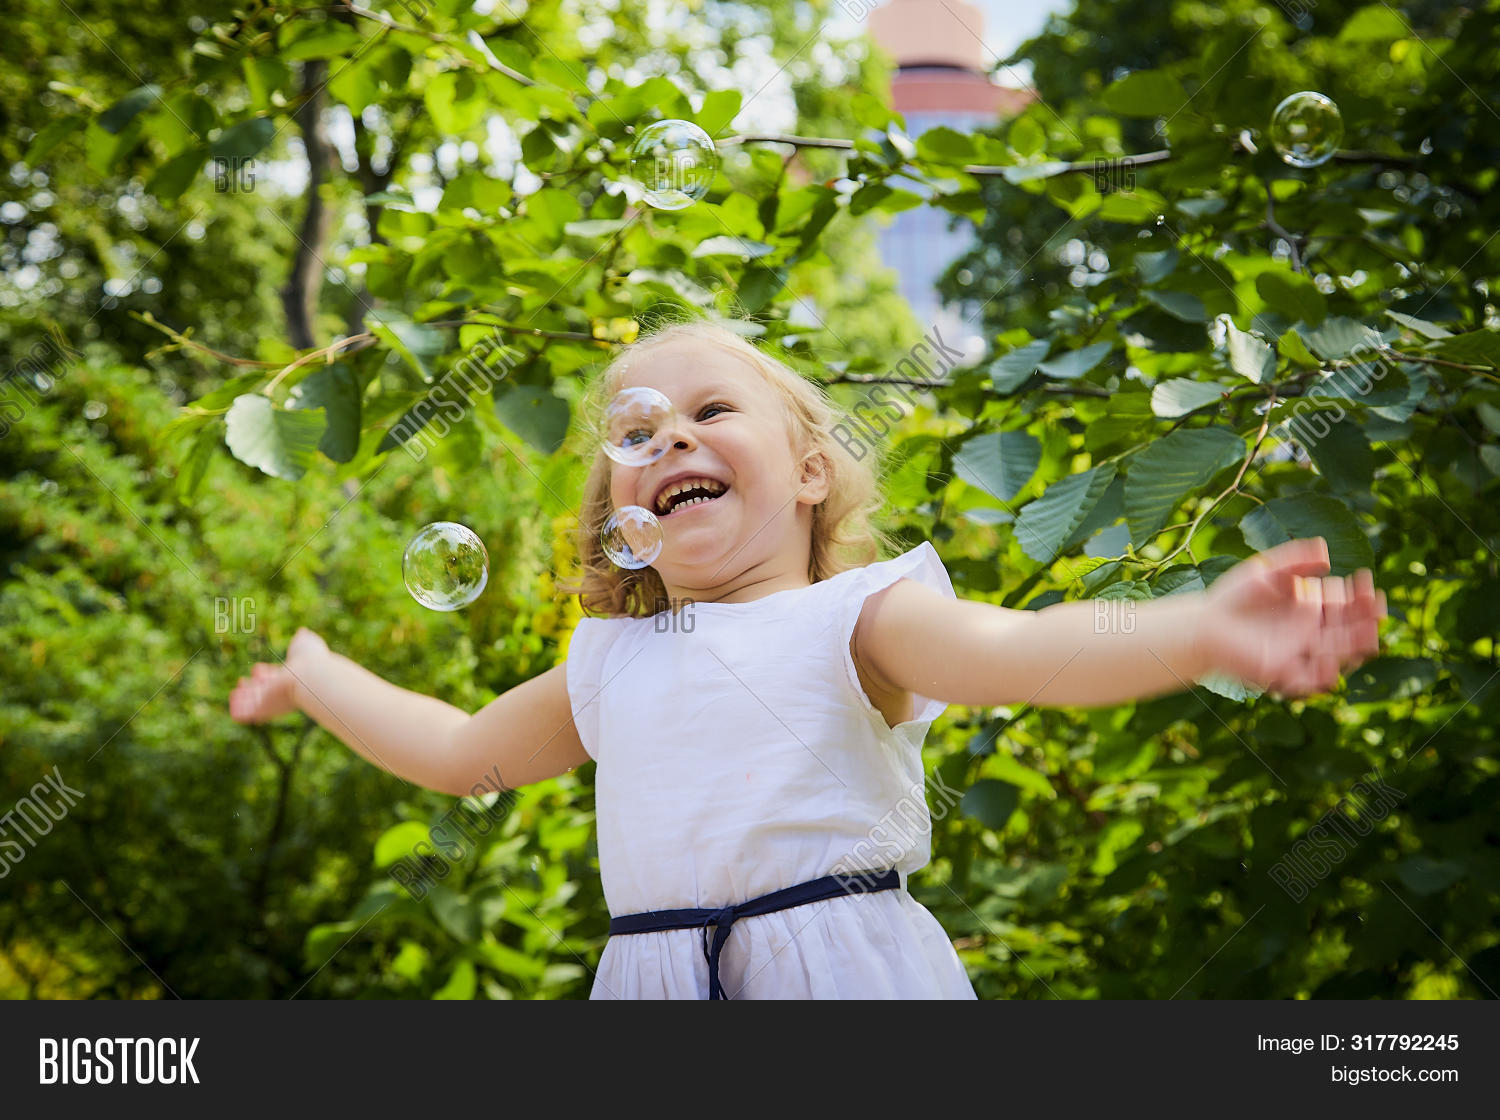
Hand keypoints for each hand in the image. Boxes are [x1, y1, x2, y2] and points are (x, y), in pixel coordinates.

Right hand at [229, 627, 327, 723]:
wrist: (309, 676)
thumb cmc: (308, 659)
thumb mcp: (305, 644)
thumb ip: (302, 639)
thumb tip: (302, 632)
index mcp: (292, 675)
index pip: (276, 675)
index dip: (266, 673)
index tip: (256, 669)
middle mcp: (284, 690)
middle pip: (266, 690)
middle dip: (253, 687)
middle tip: (241, 682)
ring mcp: (276, 700)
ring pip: (258, 702)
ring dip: (245, 701)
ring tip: (233, 697)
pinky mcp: (267, 709)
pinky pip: (253, 713)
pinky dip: (243, 713)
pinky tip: (234, 712)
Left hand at [1198, 537, 1386, 698]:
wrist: (1204, 624)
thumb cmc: (1234, 597)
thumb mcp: (1266, 571)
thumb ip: (1294, 559)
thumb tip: (1325, 551)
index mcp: (1310, 610)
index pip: (1343, 604)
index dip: (1357, 594)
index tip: (1365, 580)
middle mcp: (1309, 633)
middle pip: (1347, 629)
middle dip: (1365, 619)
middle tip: (1378, 606)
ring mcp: (1298, 653)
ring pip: (1336, 653)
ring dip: (1355, 645)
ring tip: (1371, 633)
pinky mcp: (1281, 671)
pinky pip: (1308, 678)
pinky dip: (1321, 674)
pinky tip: (1331, 662)